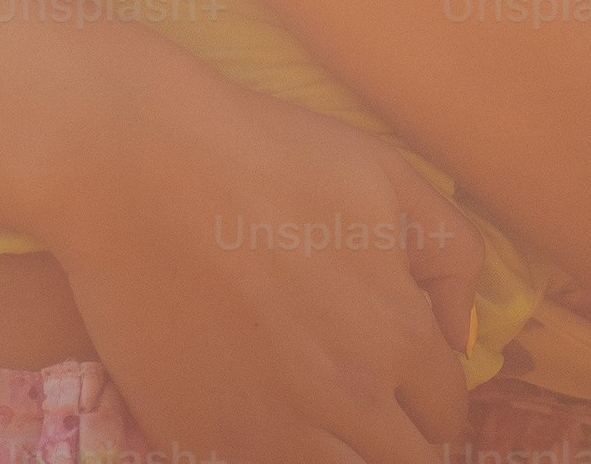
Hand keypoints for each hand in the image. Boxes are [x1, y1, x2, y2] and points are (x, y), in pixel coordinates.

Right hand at [40, 57, 484, 463]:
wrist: (134, 167)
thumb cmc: (264, 156)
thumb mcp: (388, 174)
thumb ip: (451, 254)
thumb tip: (456, 330)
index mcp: (398, 337)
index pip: (448, 414)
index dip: (435, 398)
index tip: (412, 383)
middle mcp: (345, 399)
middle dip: (402, 437)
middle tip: (377, 408)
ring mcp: (269, 429)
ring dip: (345, 453)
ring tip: (325, 417)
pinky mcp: (202, 439)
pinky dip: (278, 455)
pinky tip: (269, 418)